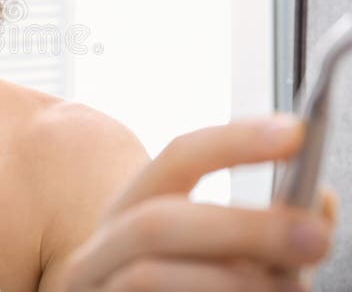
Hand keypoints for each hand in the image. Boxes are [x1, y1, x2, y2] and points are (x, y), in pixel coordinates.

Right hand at [61, 115, 338, 290]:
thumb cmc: (181, 286)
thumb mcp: (214, 253)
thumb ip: (260, 228)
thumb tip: (315, 203)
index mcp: (130, 211)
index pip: (177, 159)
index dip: (232, 142)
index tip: (295, 134)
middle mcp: (102, 247)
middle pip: (156, 223)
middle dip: (240, 228)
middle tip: (315, 238)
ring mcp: (95, 288)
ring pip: (147, 276)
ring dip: (229, 281)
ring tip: (288, 288)